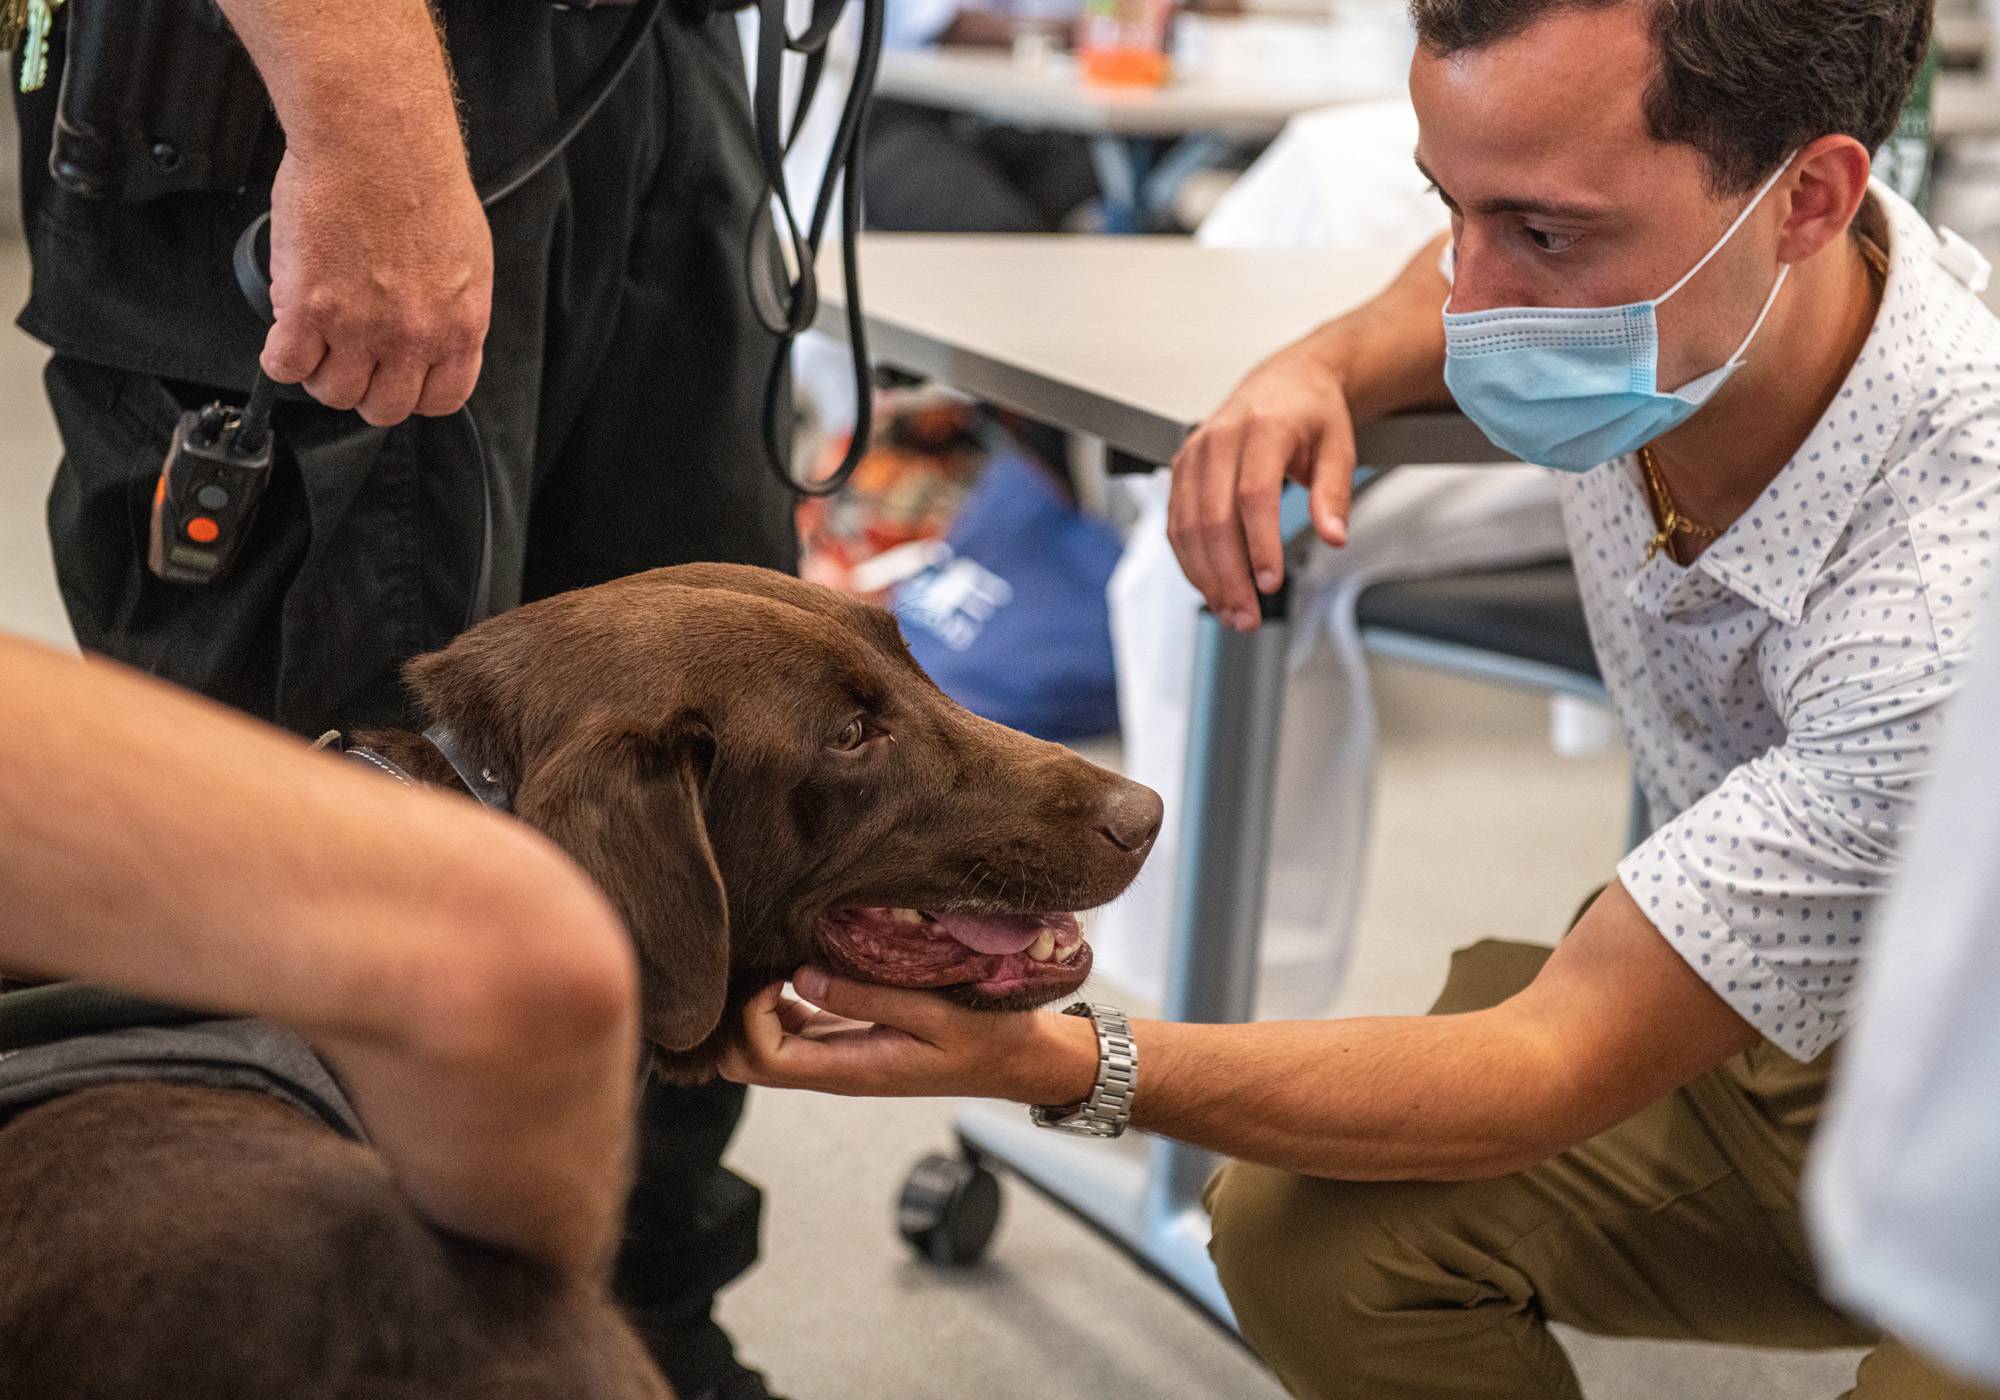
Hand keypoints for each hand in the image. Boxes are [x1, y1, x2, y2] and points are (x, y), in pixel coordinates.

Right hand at [260, 137, 492, 427]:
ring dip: (319, 371)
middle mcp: (412, 336)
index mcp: (458, 326)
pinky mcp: (308, 310)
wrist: (375, 141)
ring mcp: (360, 328)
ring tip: (316, 338)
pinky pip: (284, 366)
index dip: (413, 393)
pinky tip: (284, 332)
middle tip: (350, 358)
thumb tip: (432, 330)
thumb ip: (449, 307)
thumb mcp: (466, 258)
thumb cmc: (419, 180)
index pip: (441, 399)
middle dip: (364, 387)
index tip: (396, 378)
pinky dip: (278, 356)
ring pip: (332, 392)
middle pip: (383, 406)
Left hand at [717, 967, 1099, 1105]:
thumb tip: (800, 977)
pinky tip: (804, 969)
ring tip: (786, 962)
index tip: (780, 971)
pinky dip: (780, 1006)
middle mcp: (836, 1072)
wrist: (1018, 1061)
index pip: (762, 1059)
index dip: (753, 1015)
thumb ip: (866, 997)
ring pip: (764, 1050)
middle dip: (742, 1017)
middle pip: (747, 1063)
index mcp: (852, 1070)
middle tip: (774, 966)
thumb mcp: (934, 1011)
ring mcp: (839, 1060)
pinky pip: (792, 1034)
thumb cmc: (986, 1036)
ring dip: (759, 1011)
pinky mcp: (849, 1043)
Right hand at [1168, 338, 1357, 631]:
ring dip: (1206, 577)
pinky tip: (1212, 587)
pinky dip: (1191, 561)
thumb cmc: (1311, 413)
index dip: (1259, 545)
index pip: (1253, 495)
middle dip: (1228, 576)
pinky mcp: (1180, 470)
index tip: (1272, 583)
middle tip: (1248, 616)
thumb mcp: (1340, 447)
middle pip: (1212, 519)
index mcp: (1262, 428)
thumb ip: (1334, 494)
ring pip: (1187, 527)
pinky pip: (1176, 524)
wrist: (1284, 382)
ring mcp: (1193, 454)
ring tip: (1231, 612)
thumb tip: (1334, 537)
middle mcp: (1218, 439)